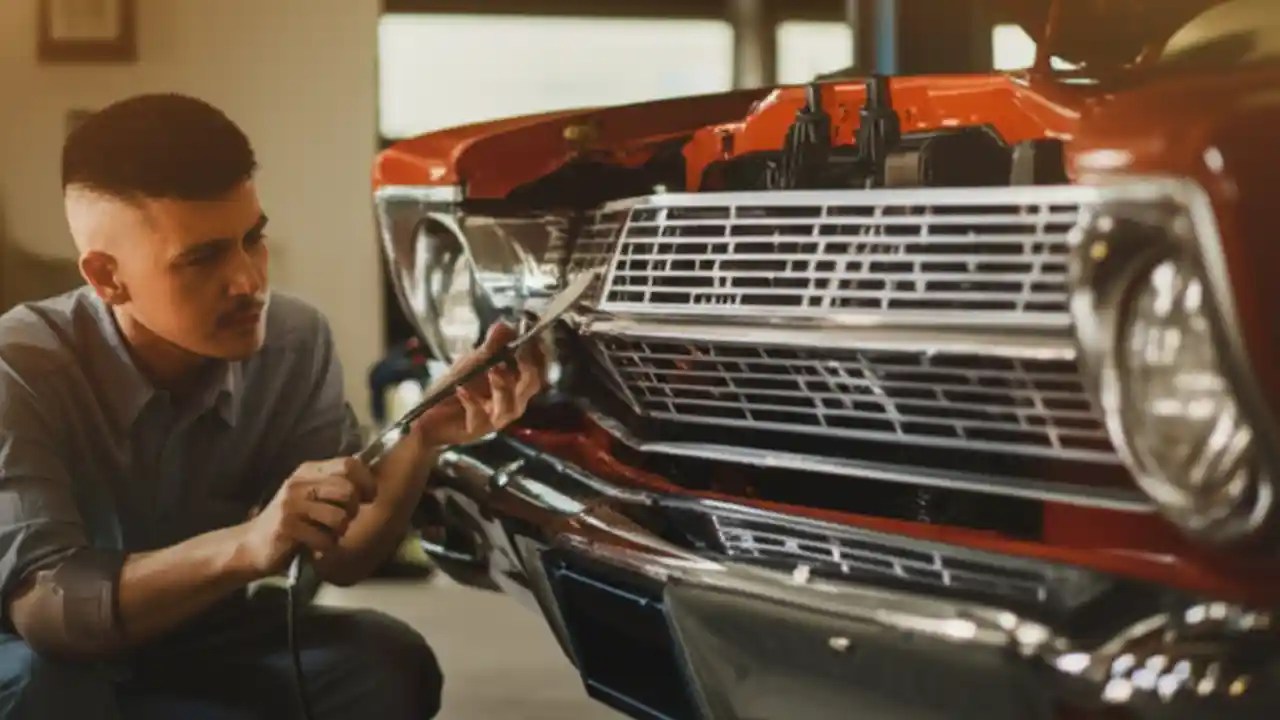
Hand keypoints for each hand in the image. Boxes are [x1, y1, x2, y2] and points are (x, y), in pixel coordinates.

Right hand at [236, 457, 375, 576]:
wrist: (251, 545)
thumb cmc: (291, 521)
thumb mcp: (311, 495)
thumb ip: (335, 486)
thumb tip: (371, 486)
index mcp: (308, 470)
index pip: (349, 464)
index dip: (366, 482)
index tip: (368, 498)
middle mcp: (299, 482)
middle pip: (348, 490)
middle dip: (353, 510)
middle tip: (342, 521)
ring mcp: (291, 504)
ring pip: (339, 517)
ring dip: (339, 532)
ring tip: (326, 534)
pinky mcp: (287, 527)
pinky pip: (325, 539)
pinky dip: (325, 547)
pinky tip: (314, 546)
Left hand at [412, 322, 547, 447]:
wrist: (430, 416)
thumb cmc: (457, 387)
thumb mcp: (473, 361)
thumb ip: (491, 345)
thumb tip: (505, 323)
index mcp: (515, 384)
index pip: (538, 368)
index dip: (539, 353)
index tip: (532, 335)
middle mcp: (511, 401)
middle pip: (531, 386)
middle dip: (529, 368)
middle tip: (519, 351)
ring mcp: (495, 417)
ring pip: (510, 406)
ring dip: (503, 386)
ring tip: (494, 369)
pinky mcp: (476, 428)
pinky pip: (478, 416)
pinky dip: (472, 401)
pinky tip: (461, 388)